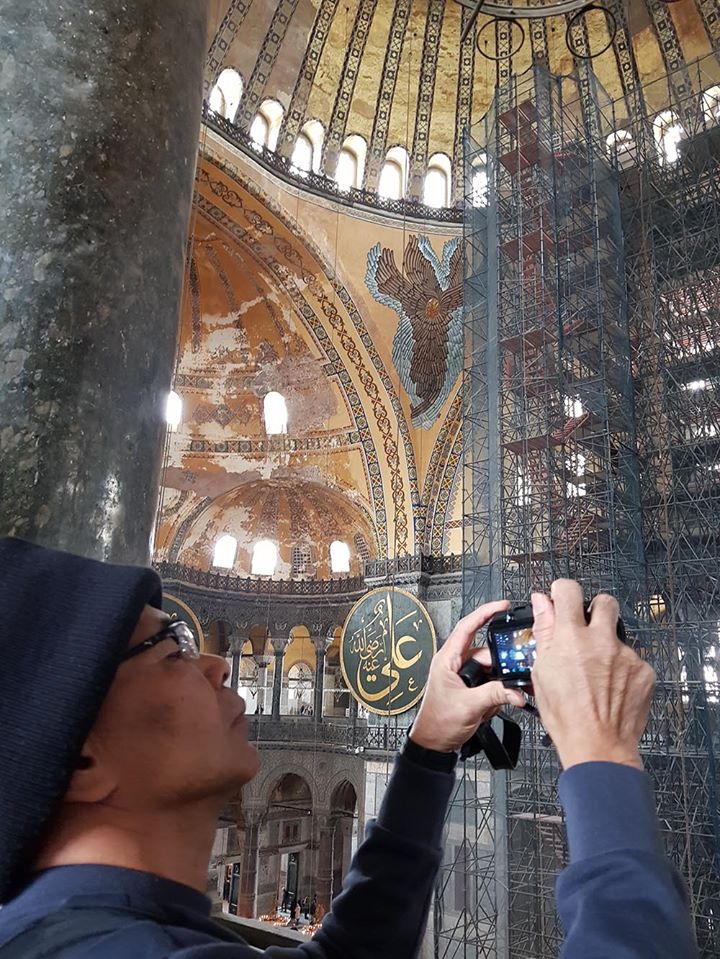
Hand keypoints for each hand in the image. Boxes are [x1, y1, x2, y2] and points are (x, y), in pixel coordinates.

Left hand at [411, 601, 526, 752]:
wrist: (434, 744)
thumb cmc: (438, 723)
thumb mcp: (469, 706)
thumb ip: (494, 695)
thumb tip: (516, 690)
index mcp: (447, 659)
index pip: (467, 626)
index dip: (485, 613)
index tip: (501, 606)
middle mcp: (455, 664)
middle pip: (486, 652)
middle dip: (499, 665)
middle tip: (509, 678)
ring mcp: (463, 676)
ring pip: (491, 669)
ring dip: (499, 683)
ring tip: (499, 697)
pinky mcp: (471, 688)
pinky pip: (491, 683)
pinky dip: (497, 692)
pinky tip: (494, 704)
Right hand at [531, 580, 654, 770]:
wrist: (597, 746)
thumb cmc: (566, 716)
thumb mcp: (541, 672)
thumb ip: (544, 631)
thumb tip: (542, 603)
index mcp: (571, 637)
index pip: (569, 591)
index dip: (562, 591)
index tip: (561, 597)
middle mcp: (601, 640)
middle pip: (605, 602)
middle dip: (595, 609)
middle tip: (587, 628)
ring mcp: (626, 655)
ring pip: (618, 636)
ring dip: (608, 647)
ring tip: (597, 674)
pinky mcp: (644, 671)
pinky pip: (632, 660)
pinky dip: (623, 670)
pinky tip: (612, 688)